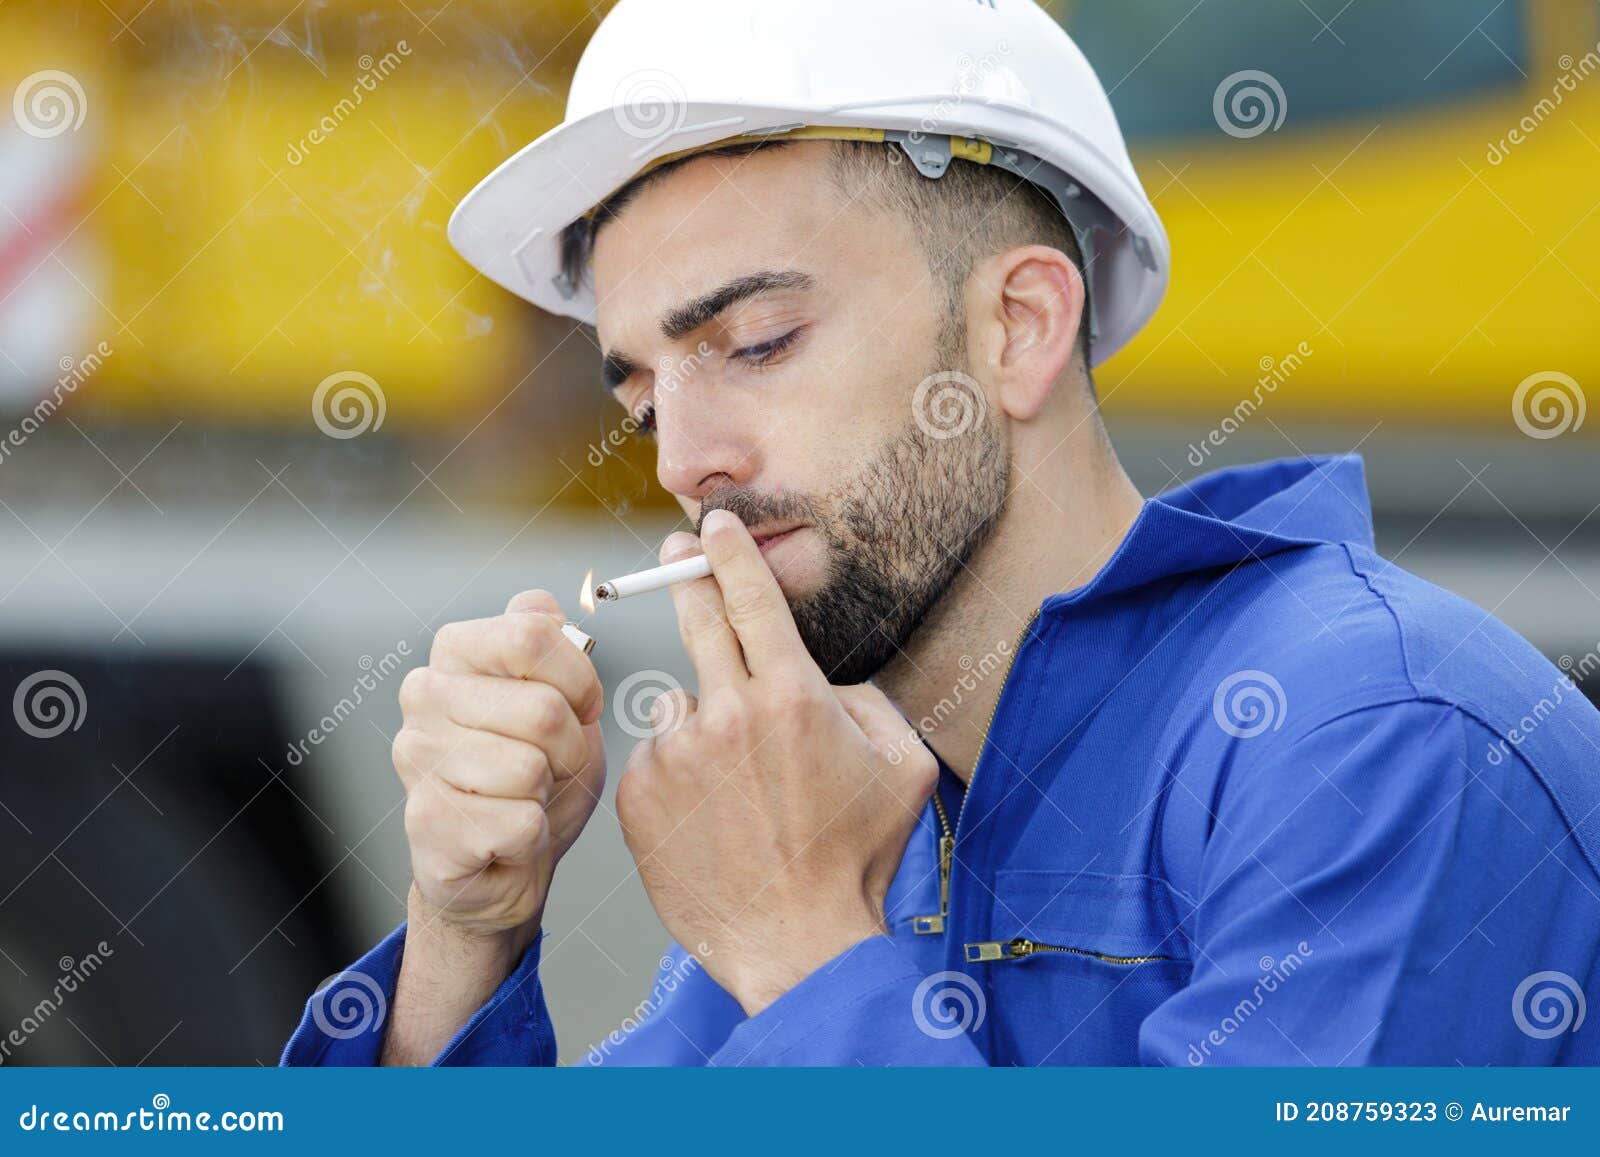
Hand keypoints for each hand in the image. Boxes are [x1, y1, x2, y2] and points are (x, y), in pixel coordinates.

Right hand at [393, 590, 605, 937]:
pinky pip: (520, 822)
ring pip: (530, 768)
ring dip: (546, 793)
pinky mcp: (427, 822)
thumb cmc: (535, 773)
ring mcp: (418, 758)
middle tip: (551, 764)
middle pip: (542, 708)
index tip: (582, 706)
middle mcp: (424, 696)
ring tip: (523, 796)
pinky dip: (532, 835)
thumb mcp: (560, 696)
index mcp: (456, 651)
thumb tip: (544, 607)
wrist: (504, 861)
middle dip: (569, 746)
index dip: (580, 677)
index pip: (531, 634)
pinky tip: (507, 834)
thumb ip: (555, 643)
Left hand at [616, 510, 937, 1014]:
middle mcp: (727, 713)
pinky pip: (657, 759)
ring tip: (738, 793)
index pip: (752, 599)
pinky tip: (711, 819)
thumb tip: (825, 678)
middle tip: (677, 554)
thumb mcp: (902, 768)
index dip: (731, 552)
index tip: (713, 523)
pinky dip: (679, 775)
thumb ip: (865, 701)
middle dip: (688, 577)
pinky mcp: (639, 795)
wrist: (796, 943)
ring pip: (683, 706)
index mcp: (792, 698)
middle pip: (698, 620)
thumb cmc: (857, 858)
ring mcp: (676, 755)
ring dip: (705, 727)